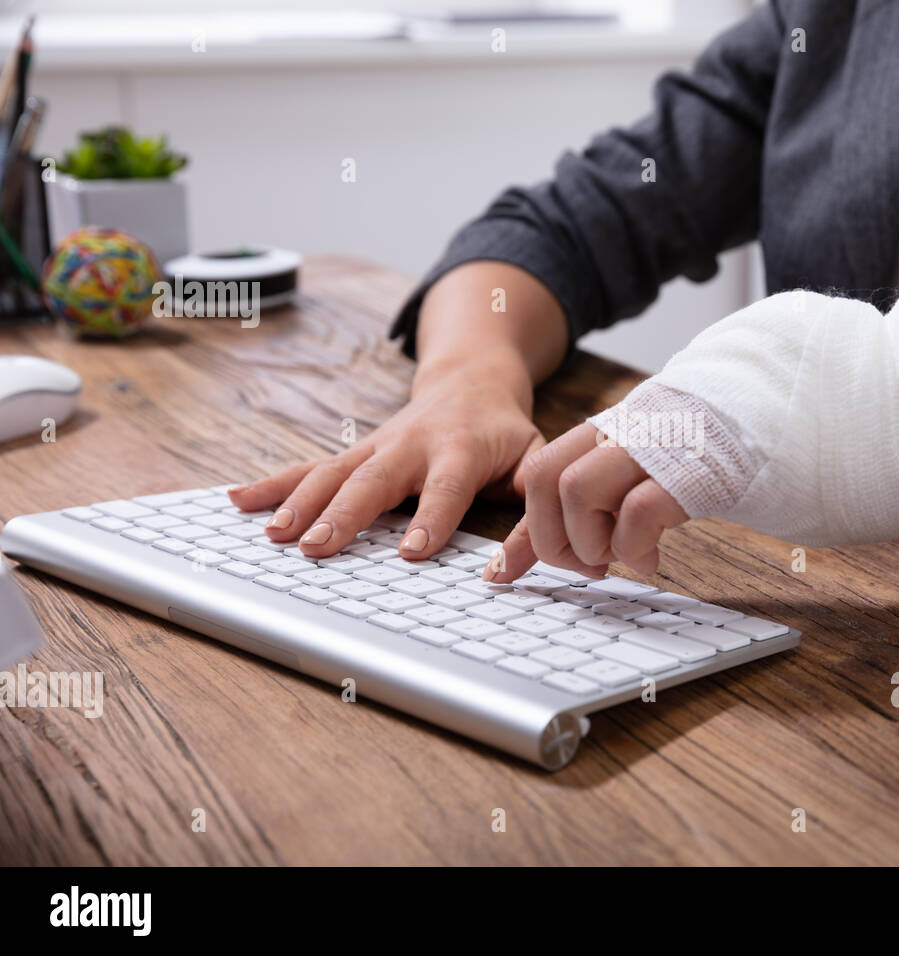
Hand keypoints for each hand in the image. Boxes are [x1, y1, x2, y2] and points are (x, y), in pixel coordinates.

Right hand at [227, 358, 546, 558]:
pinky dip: (274, 483)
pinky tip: (239, 500)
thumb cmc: (502, 430)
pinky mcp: (355, 450)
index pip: (445, 488)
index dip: (430, 520)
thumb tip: (519, 564)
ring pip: (333, 473)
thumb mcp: (532, 459)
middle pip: (374, 481)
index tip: (410, 553)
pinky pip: (309, 466)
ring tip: (275, 535)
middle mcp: (411, 445)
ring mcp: (376, 446)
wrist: (472, 378)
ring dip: (300, 503)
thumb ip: (530, 507)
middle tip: (316, 547)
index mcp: (460, 449)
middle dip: (343, 515)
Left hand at [486, 423, 689, 581]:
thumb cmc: (695, 459)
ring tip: (623, 555)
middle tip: (587, 564)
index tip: (502, 573)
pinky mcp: (684, 472)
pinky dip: (633, 546)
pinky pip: (637, 512)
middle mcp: (619, 431)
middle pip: (546, 479)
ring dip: (591, 542)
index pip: (541, 474)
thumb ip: (586, 507)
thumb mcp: (638, 474)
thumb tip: (520, 560)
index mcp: (604, 431)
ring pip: (577, 490)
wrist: (767, 416)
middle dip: (551, 538)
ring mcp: (649, 446)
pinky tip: (649, 558)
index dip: (520, 531)